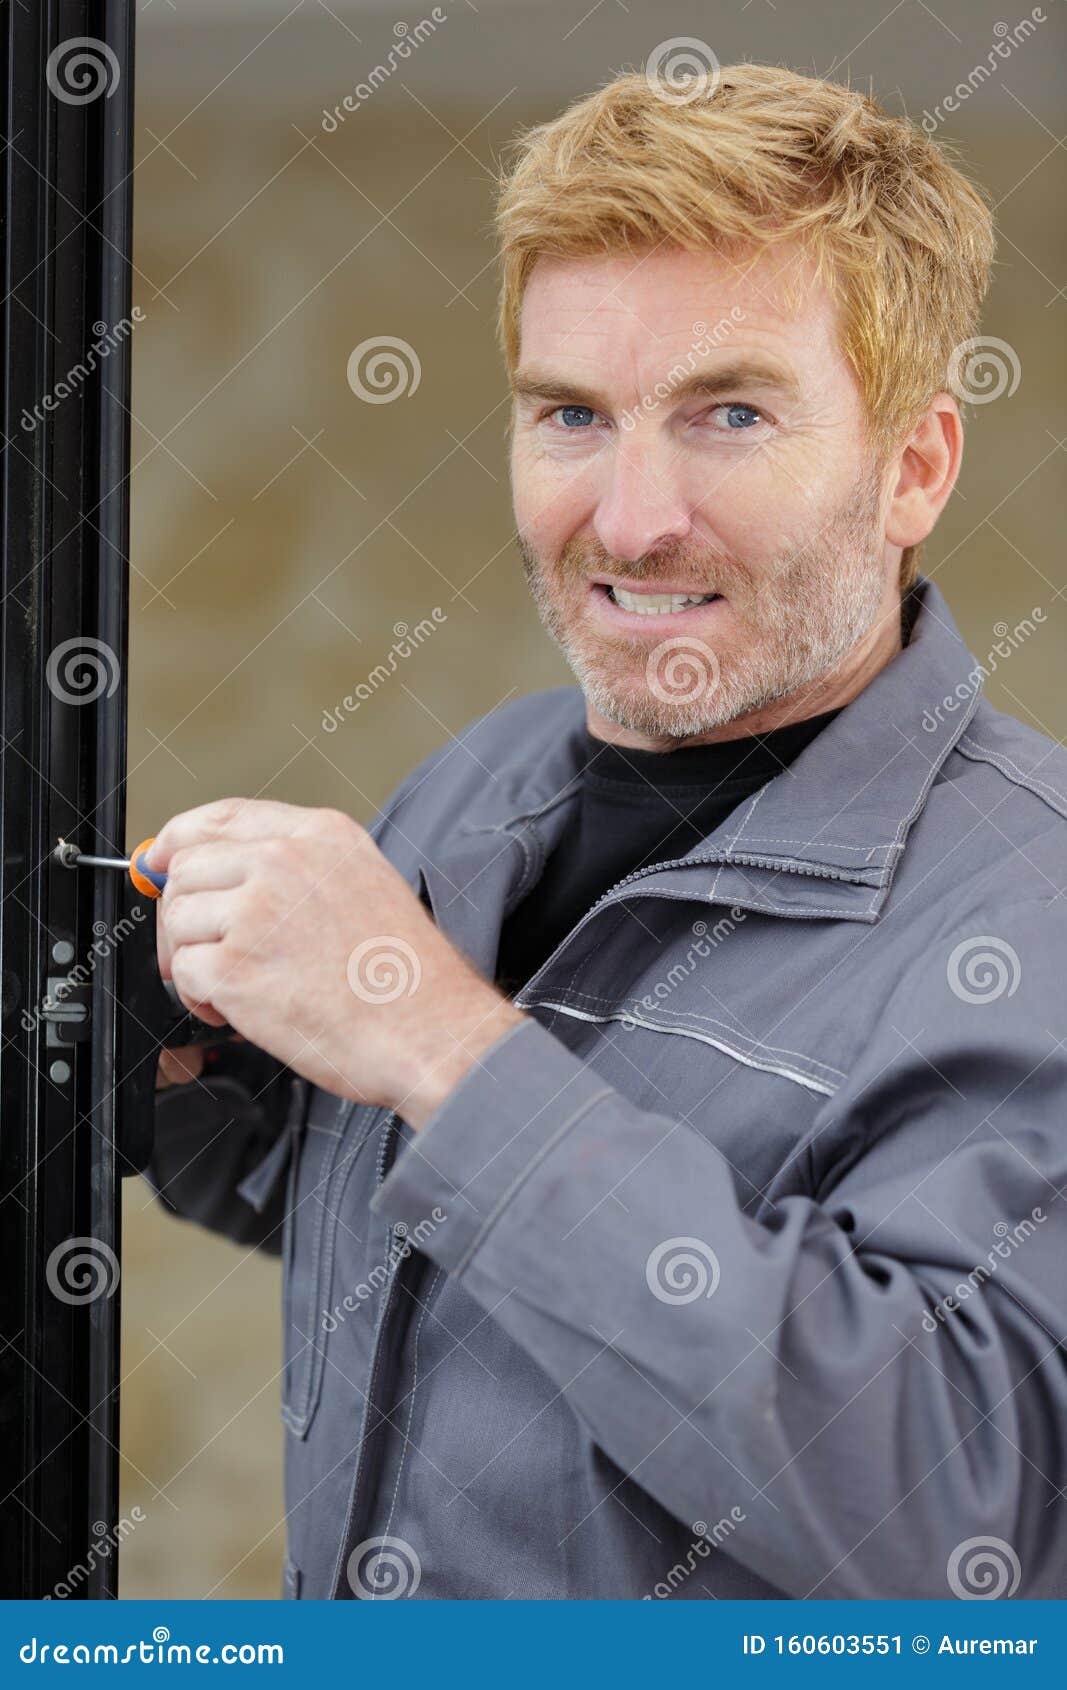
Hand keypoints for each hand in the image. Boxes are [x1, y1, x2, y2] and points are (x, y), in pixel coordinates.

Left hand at [146, 799, 524, 1126]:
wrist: (430, 1032)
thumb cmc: (407, 977)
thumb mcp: (365, 886)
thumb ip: (296, 870)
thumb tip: (224, 875)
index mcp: (320, 836)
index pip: (221, 817)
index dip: (180, 840)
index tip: (162, 861)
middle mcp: (283, 861)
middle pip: (187, 868)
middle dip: (186, 914)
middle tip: (208, 950)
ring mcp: (256, 911)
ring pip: (177, 920)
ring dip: (193, 959)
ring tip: (236, 987)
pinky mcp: (236, 966)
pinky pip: (184, 972)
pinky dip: (199, 998)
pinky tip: (236, 1010)